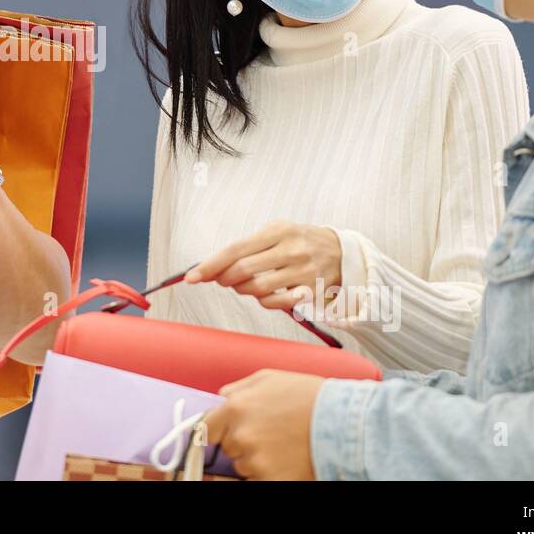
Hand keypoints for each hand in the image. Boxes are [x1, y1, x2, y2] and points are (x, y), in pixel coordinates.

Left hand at [186, 220, 342, 310]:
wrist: (343, 253)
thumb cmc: (300, 241)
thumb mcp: (278, 232)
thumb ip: (250, 247)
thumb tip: (215, 265)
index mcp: (278, 230)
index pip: (236, 249)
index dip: (211, 264)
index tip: (191, 277)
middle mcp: (290, 249)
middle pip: (243, 270)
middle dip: (223, 279)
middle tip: (220, 280)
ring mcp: (301, 271)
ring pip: (257, 289)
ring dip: (242, 290)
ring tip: (244, 285)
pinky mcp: (309, 290)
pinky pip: (274, 303)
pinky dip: (263, 301)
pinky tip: (266, 293)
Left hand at [202, 369, 324, 479]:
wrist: (343, 421)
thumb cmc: (310, 397)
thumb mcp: (268, 378)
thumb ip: (238, 388)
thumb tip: (223, 397)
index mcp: (235, 408)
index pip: (206, 427)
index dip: (215, 429)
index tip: (220, 433)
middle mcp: (241, 435)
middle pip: (227, 447)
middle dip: (242, 441)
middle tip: (267, 432)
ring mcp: (255, 460)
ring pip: (243, 465)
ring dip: (256, 458)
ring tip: (281, 443)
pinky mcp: (271, 479)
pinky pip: (258, 479)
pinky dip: (268, 471)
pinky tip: (285, 457)